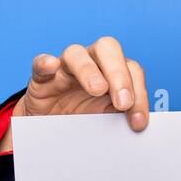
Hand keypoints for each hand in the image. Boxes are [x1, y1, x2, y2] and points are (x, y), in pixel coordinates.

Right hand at [0, 37, 149, 153]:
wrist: (52, 132)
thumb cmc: (85, 120)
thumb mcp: (107, 120)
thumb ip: (121, 117)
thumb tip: (138, 125)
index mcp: (113, 71)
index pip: (132, 71)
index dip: (140, 94)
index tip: (139, 121)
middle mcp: (92, 62)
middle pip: (108, 48)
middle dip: (119, 75)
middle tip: (123, 103)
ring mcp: (65, 68)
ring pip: (76, 54)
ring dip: (89, 71)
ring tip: (98, 90)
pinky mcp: (41, 79)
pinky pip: (40, 65)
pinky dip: (45, 63)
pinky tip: (51, 66)